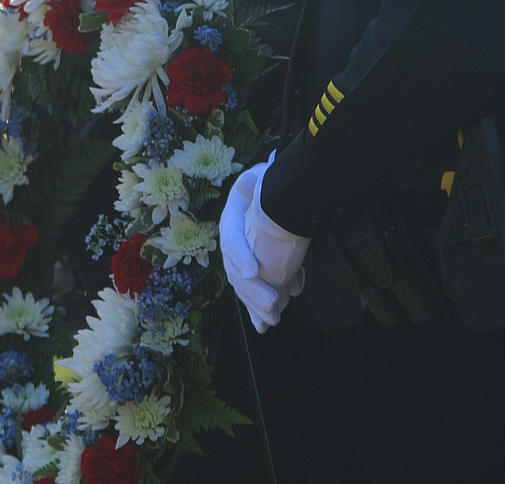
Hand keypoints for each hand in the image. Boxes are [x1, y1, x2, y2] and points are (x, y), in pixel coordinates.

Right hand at [219, 154, 307, 331]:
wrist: (270, 192)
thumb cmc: (264, 183)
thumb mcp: (258, 179)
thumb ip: (254, 183)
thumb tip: (247, 181)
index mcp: (231, 221)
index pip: (233, 241)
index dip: (242, 256)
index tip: (253, 272)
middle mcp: (233, 243)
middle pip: (238, 272)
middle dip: (255, 292)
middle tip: (274, 305)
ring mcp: (243, 260)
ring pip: (246, 288)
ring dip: (258, 306)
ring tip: (272, 321)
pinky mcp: (257, 272)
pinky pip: (256, 292)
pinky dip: (260, 309)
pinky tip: (265, 325)